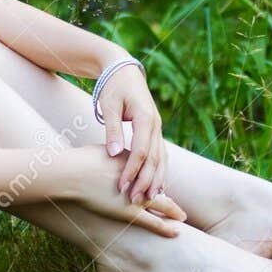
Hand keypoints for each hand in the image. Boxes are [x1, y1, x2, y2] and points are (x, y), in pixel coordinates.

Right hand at [67, 144, 186, 235]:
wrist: (74, 173)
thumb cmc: (81, 161)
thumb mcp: (101, 150)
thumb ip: (111, 152)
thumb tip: (111, 150)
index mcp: (134, 161)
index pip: (149, 171)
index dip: (154, 179)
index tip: (158, 186)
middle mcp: (140, 178)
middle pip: (159, 186)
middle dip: (168, 194)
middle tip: (178, 203)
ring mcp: (137, 196)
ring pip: (161, 204)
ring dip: (173, 211)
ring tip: (182, 217)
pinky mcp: (130, 212)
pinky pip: (153, 221)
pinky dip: (166, 227)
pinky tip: (177, 232)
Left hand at [96, 61, 168, 203]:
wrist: (123, 71)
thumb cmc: (113, 87)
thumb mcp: (109, 105)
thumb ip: (112, 130)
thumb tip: (114, 154)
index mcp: (145, 118)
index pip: (142, 151)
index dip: (133, 170)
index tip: (123, 186)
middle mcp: (156, 124)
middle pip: (155, 158)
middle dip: (146, 181)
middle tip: (136, 199)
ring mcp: (157, 128)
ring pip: (162, 158)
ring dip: (156, 179)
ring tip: (150, 198)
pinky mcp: (155, 131)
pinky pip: (161, 154)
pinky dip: (160, 170)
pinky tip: (156, 184)